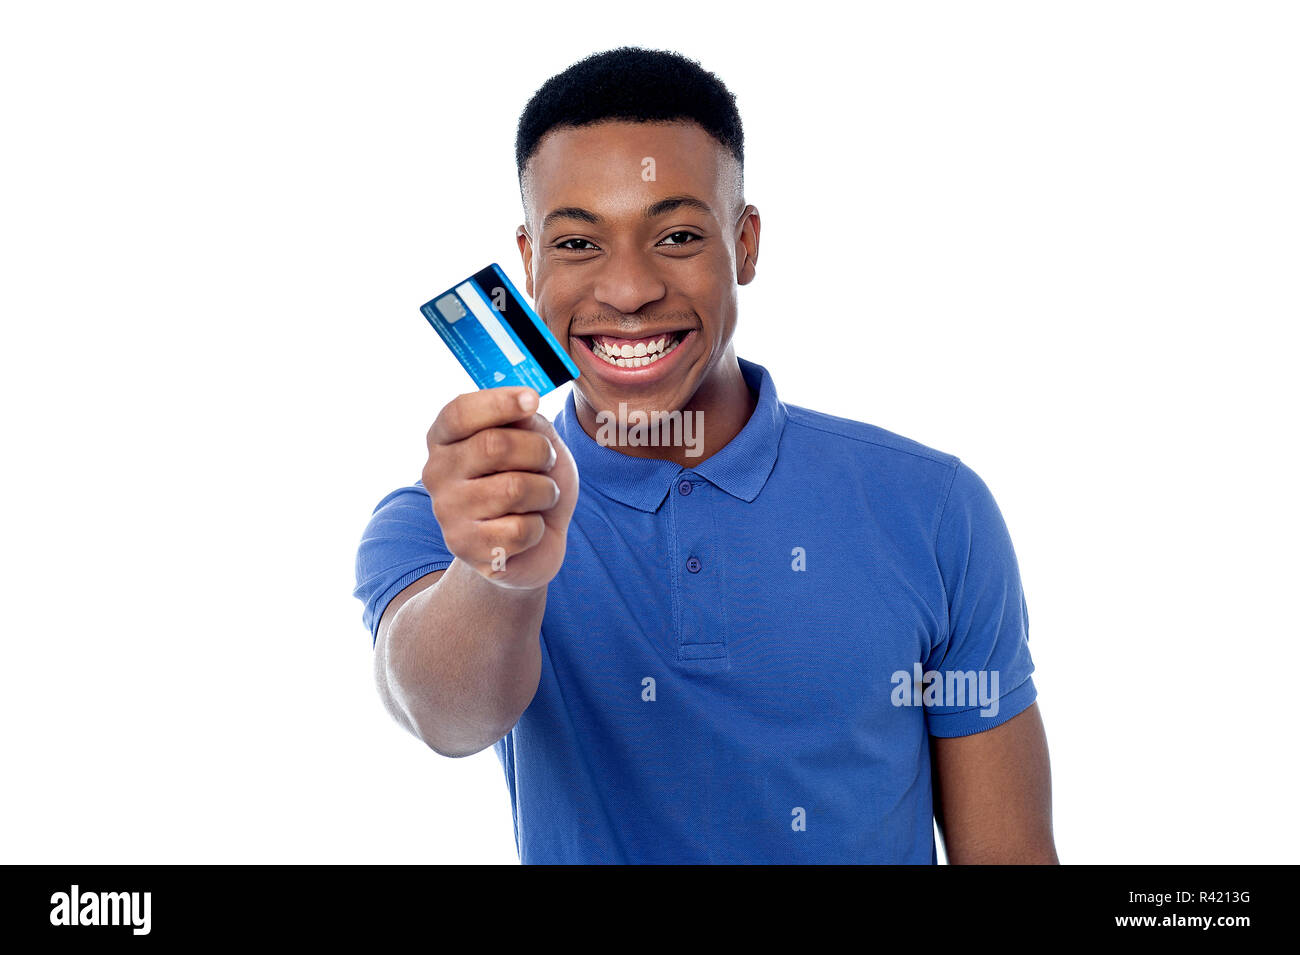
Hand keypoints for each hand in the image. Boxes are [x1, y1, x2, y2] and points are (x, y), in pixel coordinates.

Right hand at [422, 387, 577, 590]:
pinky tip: (528, 528)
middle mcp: (436, 473)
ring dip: (545, 491)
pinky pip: (520, 530)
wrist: (534, 543)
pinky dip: (539, 527)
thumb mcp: (534, 439)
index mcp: (445, 439)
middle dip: (538, 451)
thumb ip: (525, 420)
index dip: (499, 402)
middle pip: (494, 445)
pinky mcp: (466, 548)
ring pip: (514, 489)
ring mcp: (447, 513)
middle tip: (547, 461)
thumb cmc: (531, 480)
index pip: (460, 412)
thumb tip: (525, 406)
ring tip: (540, 497)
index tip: (533, 399)